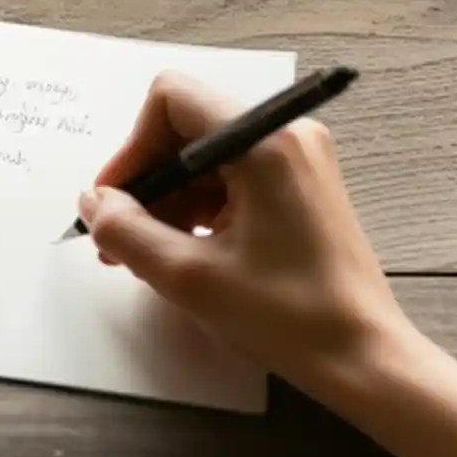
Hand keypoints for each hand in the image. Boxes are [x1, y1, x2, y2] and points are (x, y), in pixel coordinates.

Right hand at [78, 71, 408, 395]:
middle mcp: (285, 133)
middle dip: (146, 180)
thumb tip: (93, 202)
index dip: (132, 148)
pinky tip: (181, 251)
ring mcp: (296, 157)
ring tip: (144, 253)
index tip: (116, 202)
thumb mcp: (187, 275)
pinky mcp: (298, 183)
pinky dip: (196, 207)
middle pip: (185, 127)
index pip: (172, 100)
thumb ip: (126, 230)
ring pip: (203, 156)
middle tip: (118, 236)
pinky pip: (229, 176)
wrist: (362, 356)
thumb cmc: (287, 316)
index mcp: (266, 141)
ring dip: (167, 199)